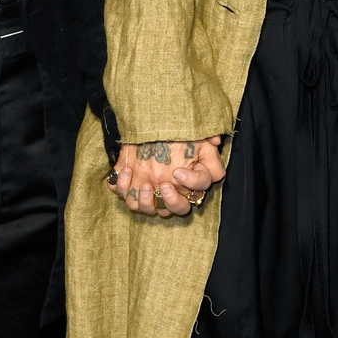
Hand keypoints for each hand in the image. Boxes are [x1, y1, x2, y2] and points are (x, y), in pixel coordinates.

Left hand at [107, 137, 225, 217]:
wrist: (151, 127)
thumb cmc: (176, 136)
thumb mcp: (198, 138)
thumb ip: (210, 145)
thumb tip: (216, 141)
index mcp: (187, 185)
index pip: (195, 193)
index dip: (190, 183)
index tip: (178, 172)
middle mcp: (167, 192)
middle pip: (172, 210)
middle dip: (170, 201)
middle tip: (164, 186)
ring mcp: (146, 190)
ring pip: (145, 209)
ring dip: (145, 201)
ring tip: (145, 185)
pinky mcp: (127, 183)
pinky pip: (122, 194)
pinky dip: (122, 186)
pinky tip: (127, 171)